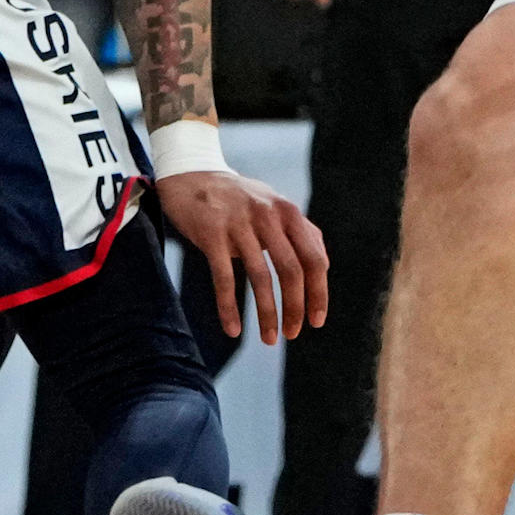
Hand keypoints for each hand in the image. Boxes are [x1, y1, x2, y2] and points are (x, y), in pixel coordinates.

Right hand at [157, 165, 327, 341]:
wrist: (191, 175)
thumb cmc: (238, 199)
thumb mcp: (274, 207)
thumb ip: (300, 232)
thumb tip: (324, 266)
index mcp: (289, 213)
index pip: (315, 259)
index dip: (319, 293)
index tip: (316, 321)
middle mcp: (268, 216)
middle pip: (292, 270)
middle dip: (296, 307)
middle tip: (292, 334)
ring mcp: (239, 223)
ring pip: (260, 277)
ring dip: (267, 314)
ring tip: (269, 339)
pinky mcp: (210, 233)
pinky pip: (223, 277)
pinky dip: (229, 308)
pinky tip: (232, 330)